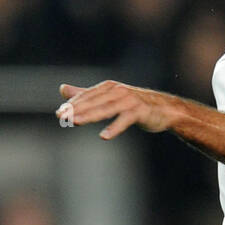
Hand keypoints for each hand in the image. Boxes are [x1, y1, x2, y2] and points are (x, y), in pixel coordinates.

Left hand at [56, 81, 173, 138]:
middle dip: (77, 109)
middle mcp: (117, 91)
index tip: (60, 113)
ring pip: (105, 109)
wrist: (164, 109)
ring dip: (90, 116)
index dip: (73, 104)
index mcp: (108, 87)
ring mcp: (129, 101)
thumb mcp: (108, 98)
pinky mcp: (139, 112)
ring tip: (75, 122)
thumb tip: (62, 88)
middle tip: (62, 117)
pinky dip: (115, 127)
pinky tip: (104, 136)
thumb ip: (86, 94)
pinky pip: (125, 120)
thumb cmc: (134, 105)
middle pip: (93, 101)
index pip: (87, 96)